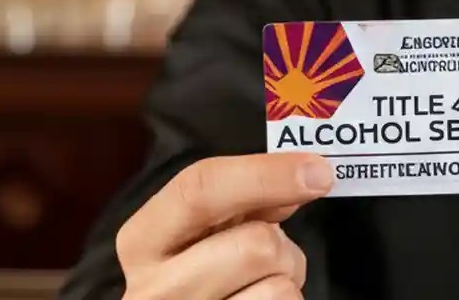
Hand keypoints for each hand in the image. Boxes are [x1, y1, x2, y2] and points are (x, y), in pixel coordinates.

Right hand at [117, 153, 333, 298]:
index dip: (265, 174)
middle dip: (281, 246)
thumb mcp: (197, 234)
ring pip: (278, 287)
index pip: (200, 191)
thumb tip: (301, 174)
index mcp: (142, 242)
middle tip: (270, 257)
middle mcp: (155, 289)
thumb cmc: (187, 276)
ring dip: (286, 282)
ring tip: (260, 287)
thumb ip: (242, 200)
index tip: (317, 170)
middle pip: (256, 244)